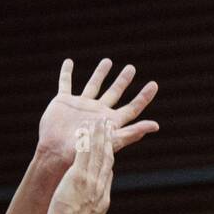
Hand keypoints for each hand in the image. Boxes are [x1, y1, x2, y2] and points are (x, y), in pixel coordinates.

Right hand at [37, 58, 158, 169]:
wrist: (57, 152)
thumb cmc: (84, 150)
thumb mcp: (112, 141)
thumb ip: (133, 132)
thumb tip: (156, 125)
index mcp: (110, 121)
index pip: (132, 107)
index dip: (144, 97)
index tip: (154, 84)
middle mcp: (97, 112)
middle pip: (114, 93)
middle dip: (123, 80)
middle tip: (131, 68)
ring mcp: (81, 106)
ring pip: (93, 85)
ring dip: (100, 73)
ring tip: (108, 61)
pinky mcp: (64, 102)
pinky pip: (65, 83)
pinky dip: (66, 73)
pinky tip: (69, 62)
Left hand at [46, 117, 113, 213]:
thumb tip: (98, 210)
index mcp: (102, 199)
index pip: (107, 175)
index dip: (108, 160)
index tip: (108, 150)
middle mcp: (99, 186)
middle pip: (106, 159)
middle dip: (108, 142)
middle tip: (109, 128)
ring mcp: (90, 180)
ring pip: (98, 153)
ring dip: (100, 135)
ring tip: (101, 120)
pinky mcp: (79, 176)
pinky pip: (85, 153)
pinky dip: (87, 139)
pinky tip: (88, 128)